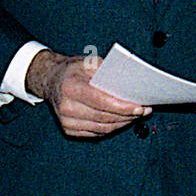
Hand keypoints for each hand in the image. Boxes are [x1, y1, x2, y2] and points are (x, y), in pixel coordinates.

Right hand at [27, 50, 149, 138]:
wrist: (51, 81)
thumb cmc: (72, 70)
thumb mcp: (88, 62)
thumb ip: (108, 72)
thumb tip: (130, 84)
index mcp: (70, 87)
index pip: (101, 101)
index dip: (122, 106)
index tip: (140, 106)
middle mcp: (66, 107)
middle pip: (104, 117)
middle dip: (127, 115)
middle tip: (145, 110)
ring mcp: (66, 122)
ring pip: (102, 128)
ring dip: (123, 123)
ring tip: (137, 115)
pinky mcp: (69, 130)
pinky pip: (97, 133)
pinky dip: (112, 127)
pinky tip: (123, 120)